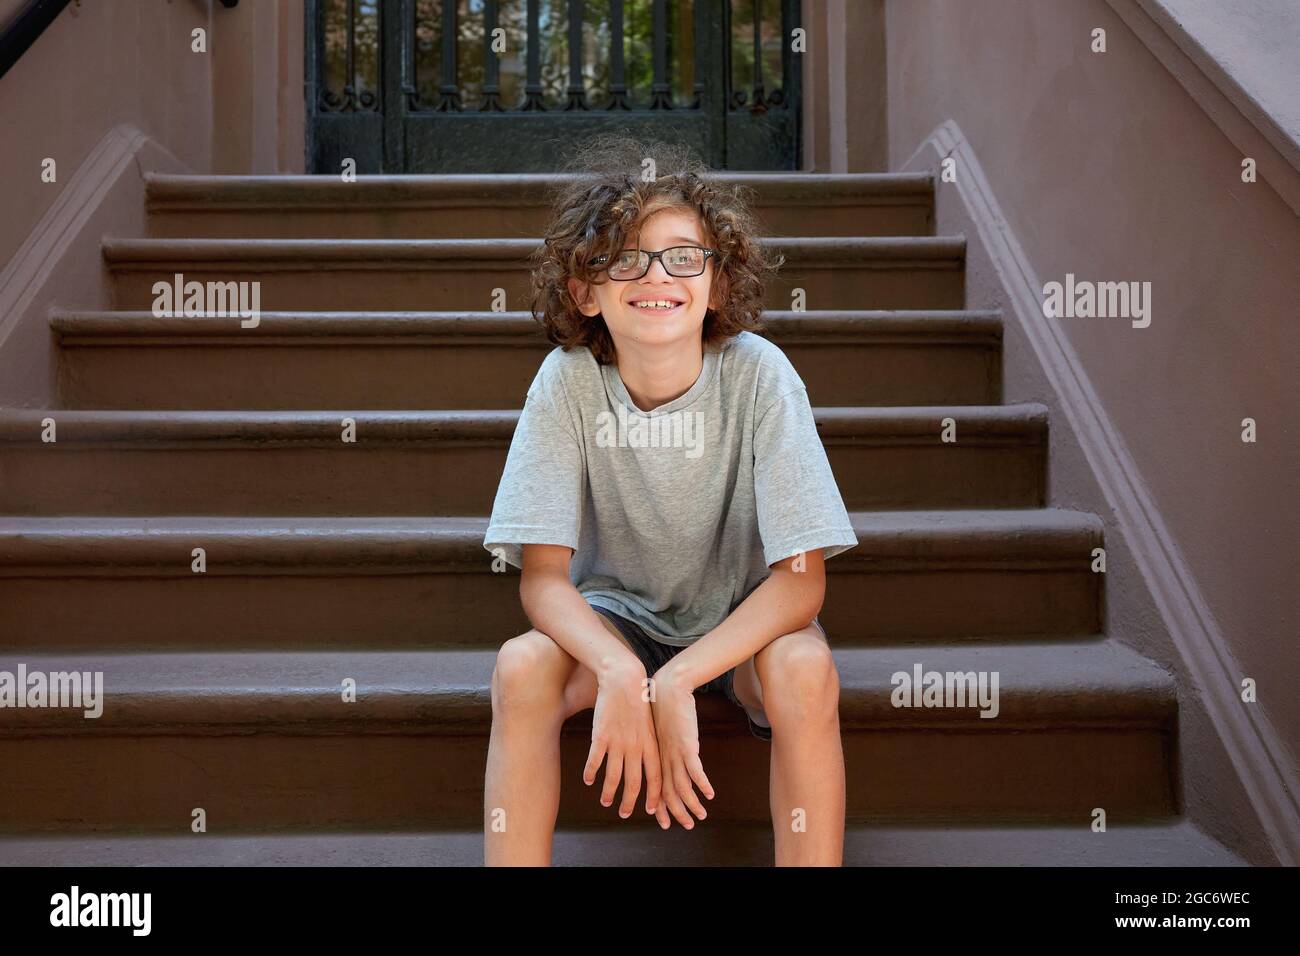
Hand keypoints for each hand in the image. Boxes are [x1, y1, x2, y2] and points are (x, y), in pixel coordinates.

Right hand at [584, 658, 663, 820]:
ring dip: (609, 793)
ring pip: (613, 776)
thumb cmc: (638, 701)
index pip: (655, 777)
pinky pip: (595, 760)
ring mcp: (618, 742)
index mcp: (651, 744)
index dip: (654, 796)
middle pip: (633, 782)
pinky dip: (591, 773)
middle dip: (629, 802)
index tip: (652, 810)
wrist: (624, 679)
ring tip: (606, 802)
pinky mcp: (601, 735)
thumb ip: (650, 744)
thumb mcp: (650, 724)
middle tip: (624, 814)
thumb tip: (650, 762)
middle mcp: (636, 746)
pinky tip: (588, 780)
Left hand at [647, 664, 714, 829]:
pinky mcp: (687, 746)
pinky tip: (710, 795)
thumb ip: (665, 748)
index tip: (664, 823)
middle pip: (668, 794)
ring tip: (701, 815)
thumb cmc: (664, 709)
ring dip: (692, 804)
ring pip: (681, 787)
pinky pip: (695, 771)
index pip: (656, 790)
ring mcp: (674, 754)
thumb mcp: (661, 733)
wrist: (667, 689)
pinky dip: (702, 785)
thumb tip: (670, 759)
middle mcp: (663, 760)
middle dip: (677, 813)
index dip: (660, 808)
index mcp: (656, 758)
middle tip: (687, 826)